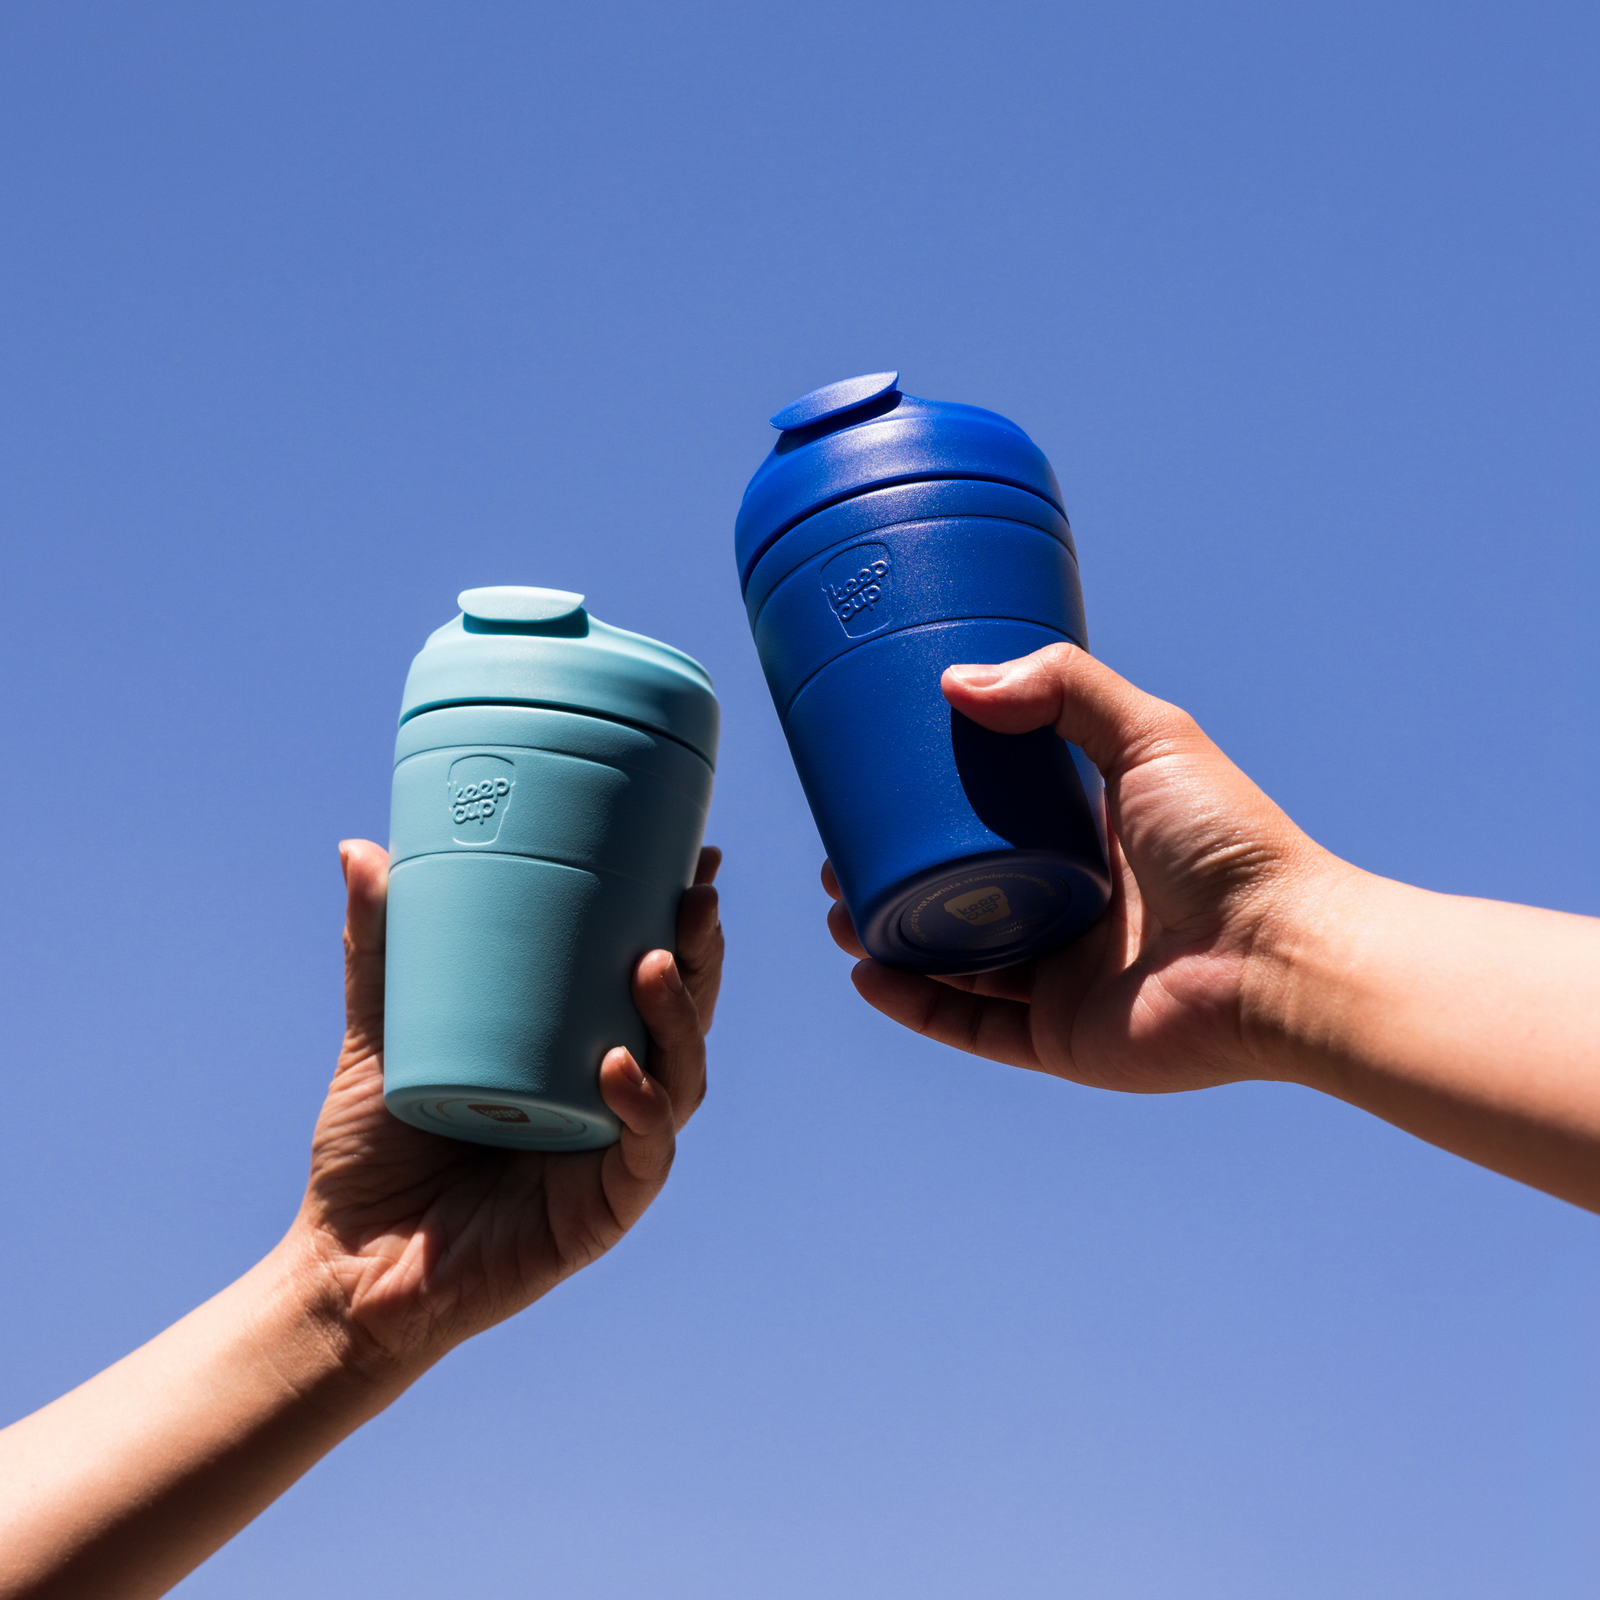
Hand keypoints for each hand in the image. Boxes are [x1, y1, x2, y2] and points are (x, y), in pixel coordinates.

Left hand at [294, 840, 723, 1377]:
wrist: (346, 1266)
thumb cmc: (375, 1151)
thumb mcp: (382, 1034)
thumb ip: (383, 949)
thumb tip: (359, 846)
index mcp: (580, 1049)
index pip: (652, 974)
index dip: (684, 920)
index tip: (694, 858)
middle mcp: (612, 1096)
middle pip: (686, 1017)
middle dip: (702, 956)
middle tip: (692, 899)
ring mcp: (612, 1154)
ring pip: (681, 1079)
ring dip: (680, 1020)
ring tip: (655, 964)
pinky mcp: (600, 1212)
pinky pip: (642, 1155)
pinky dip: (642, 1110)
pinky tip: (620, 1070)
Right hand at [824, 643, 1334, 1093]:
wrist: (1278, 955)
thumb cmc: (1229, 843)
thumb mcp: (1151, 736)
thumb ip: (1065, 689)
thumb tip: (958, 680)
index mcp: (1093, 843)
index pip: (995, 822)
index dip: (931, 810)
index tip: (872, 788)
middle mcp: (1075, 912)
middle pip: (961, 895)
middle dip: (892, 881)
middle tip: (839, 858)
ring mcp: (1064, 979)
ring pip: (953, 963)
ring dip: (889, 942)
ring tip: (841, 912)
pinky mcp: (1059, 1038)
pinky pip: (971, 1026)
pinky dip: (915, 1005)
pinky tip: (869, 976)